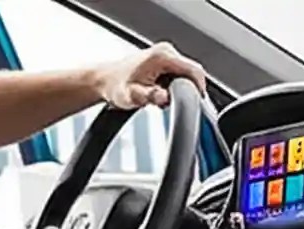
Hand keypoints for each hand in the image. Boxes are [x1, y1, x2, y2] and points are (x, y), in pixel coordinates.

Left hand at [93, 42, 207, 109]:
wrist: (104, 80)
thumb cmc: (116, 87)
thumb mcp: (133, 96)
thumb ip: (151, 96)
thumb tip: (164, 98)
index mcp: (162, 56)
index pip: (195, 71)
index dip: (199, 88)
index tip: (197, 103)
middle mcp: (166, 50)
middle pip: (192, 72)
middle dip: (188, 90)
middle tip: (173, 103)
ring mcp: (165, 53)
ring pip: (186, 73)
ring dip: (181, 88)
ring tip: (164, 98)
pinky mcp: (163, 58)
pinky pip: (179, 72)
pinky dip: (176, 84)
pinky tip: (162, 92)